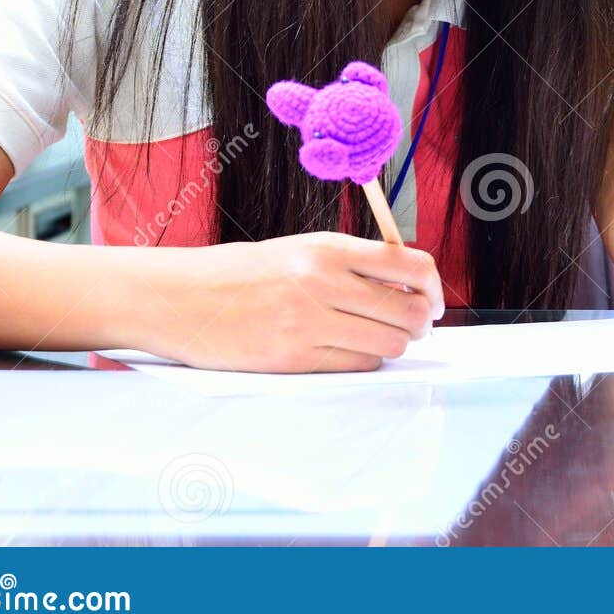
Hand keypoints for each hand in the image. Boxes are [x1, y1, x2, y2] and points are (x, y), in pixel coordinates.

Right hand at [143, 232, 444, 372]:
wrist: (178, 298)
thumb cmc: (240, 273)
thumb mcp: (299, 249)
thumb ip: (353, 263)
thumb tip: (410, 287)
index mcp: (327, 247)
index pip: (411, 265)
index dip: (434, 287)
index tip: (435, 299)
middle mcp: (322, 282)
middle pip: (409, 311)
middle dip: (420, 322)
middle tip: (413, 325)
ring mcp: (308, 323)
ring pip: (389, 344)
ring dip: (393, 344)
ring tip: (375, 336)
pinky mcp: (293, 359)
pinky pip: (356, 366)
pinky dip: (364, 362)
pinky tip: (347, 350)